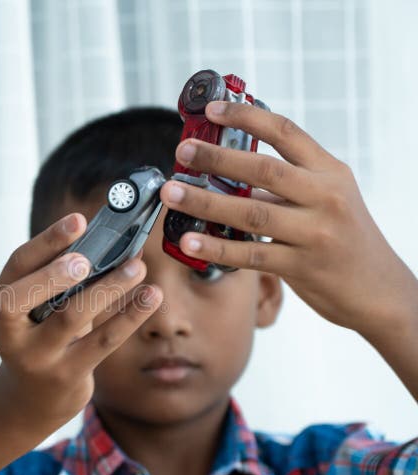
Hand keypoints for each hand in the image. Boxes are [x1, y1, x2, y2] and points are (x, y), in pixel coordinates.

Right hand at [0, 213, 162, 431]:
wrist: (30, 400)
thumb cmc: (39, 337)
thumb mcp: (36, 310)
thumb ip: (60, 280)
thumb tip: (112, 239)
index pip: (18, 265)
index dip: (47, 241)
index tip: (79, 220)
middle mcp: (9, 331)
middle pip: (24, 297)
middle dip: (55, 274)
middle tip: (89, 257)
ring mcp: (37, 357)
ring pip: (71, 318)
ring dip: (108, 288)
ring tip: (138, 266)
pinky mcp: (67, 376)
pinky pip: (103, 342)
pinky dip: (130, 315)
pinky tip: (152, 296)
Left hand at [160, 101, 417, 338]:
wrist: (378, 289)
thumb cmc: (343, 237)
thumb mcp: (328, 197)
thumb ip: (288, 181)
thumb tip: (230, 168)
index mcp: (330, 171)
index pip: (285, 132)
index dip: (246, 117)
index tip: (212, 110)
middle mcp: (325, 197)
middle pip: (262, 170)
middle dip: (216, 158)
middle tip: (182, 151)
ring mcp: (314, 233)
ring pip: (250, 213)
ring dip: (204, 202)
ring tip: (172, 193)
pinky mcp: (301, 266)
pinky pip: (250, 255)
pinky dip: (216, 247)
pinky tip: (189, 241)